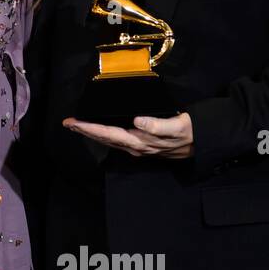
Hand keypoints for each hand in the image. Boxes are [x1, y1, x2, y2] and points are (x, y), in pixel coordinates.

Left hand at [63, 112, 193, 158]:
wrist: (201, 143)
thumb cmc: (189, 132)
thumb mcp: (177, 126)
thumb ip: (157, 125)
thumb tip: (137, 121)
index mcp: (139, 141)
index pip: (108, 133)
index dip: (89, 128)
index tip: (73, 123)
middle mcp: (135, 147)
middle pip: (104, 138)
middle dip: (85, 131)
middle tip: (67, 123)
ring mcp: (137, 148)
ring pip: (108, 140)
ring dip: (91, 133)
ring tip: (77, 126)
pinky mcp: (141, 145)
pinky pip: (116, 140)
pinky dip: (103, 134)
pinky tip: (98, 131)